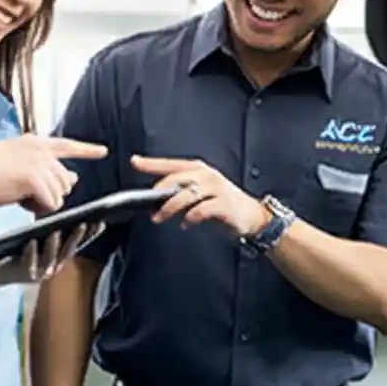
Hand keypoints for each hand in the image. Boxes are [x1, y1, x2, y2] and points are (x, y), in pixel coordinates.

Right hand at [0, 134, 107, 213]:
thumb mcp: (15, 164)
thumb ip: (42, 168)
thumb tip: (73, 178)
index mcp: (33, 142)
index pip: (66, 145)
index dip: (86, 149)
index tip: (103, 151)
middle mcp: (39, 148)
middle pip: (66, 180)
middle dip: (52, 193)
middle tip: (26, 197)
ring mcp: (39, 162)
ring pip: (60, 194)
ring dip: (44, 203)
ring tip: (20, 198)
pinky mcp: (35, 178)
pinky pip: (52, 204)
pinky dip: (39, 209)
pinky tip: (21, 203)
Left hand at [0, 222, 105, 293]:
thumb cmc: (18, 244)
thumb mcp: (38, 228)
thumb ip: (54, 212)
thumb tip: (72, 179)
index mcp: (60, 252)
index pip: (80, 241)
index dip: (91, 232)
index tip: (100, 220)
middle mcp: (55, 263)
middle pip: (69, 249)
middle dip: (77, 237)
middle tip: (82, 223)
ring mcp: (41, 272)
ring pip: (51, 258)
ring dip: (54, 245)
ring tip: (54, 231)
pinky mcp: (25, 276)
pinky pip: (30, 265)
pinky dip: (31, 254)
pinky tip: (30, 242)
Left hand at [131, 155, 271, 237]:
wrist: (252, 216)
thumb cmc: (222, 204)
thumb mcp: (200, 194)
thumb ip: (180, 193)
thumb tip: (156, 200)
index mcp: (199, 169)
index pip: (171, 164)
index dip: (152, 163)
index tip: (135, 161)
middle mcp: (207, 175)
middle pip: (176, 179)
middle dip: (159, 193)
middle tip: (150, 208)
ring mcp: (216, 189)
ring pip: (185, 195)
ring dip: (169, 208)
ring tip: (160, 218)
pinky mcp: (224, 204)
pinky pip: (200, 210)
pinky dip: (189, 218)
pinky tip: (186, 224)